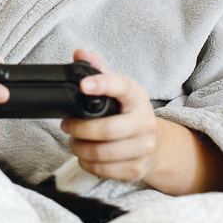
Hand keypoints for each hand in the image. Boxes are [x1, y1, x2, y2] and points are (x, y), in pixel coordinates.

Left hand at [60, 49, 160, 182]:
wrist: (155, 144)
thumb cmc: (128, 113)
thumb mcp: (118, 89)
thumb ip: (98, 70)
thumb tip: (80, 53)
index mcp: (137, 97)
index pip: (121, 86)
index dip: (102, 85)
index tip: (83, 84)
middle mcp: (144, 122)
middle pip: (106, 130)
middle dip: (79, 128)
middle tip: (66, 125)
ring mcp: (143, 148)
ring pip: (102, 153)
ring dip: (79, 147)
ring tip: (74, 140)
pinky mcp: (136, 169)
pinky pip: (103, 170)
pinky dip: (87, 163)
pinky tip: (85, 155)